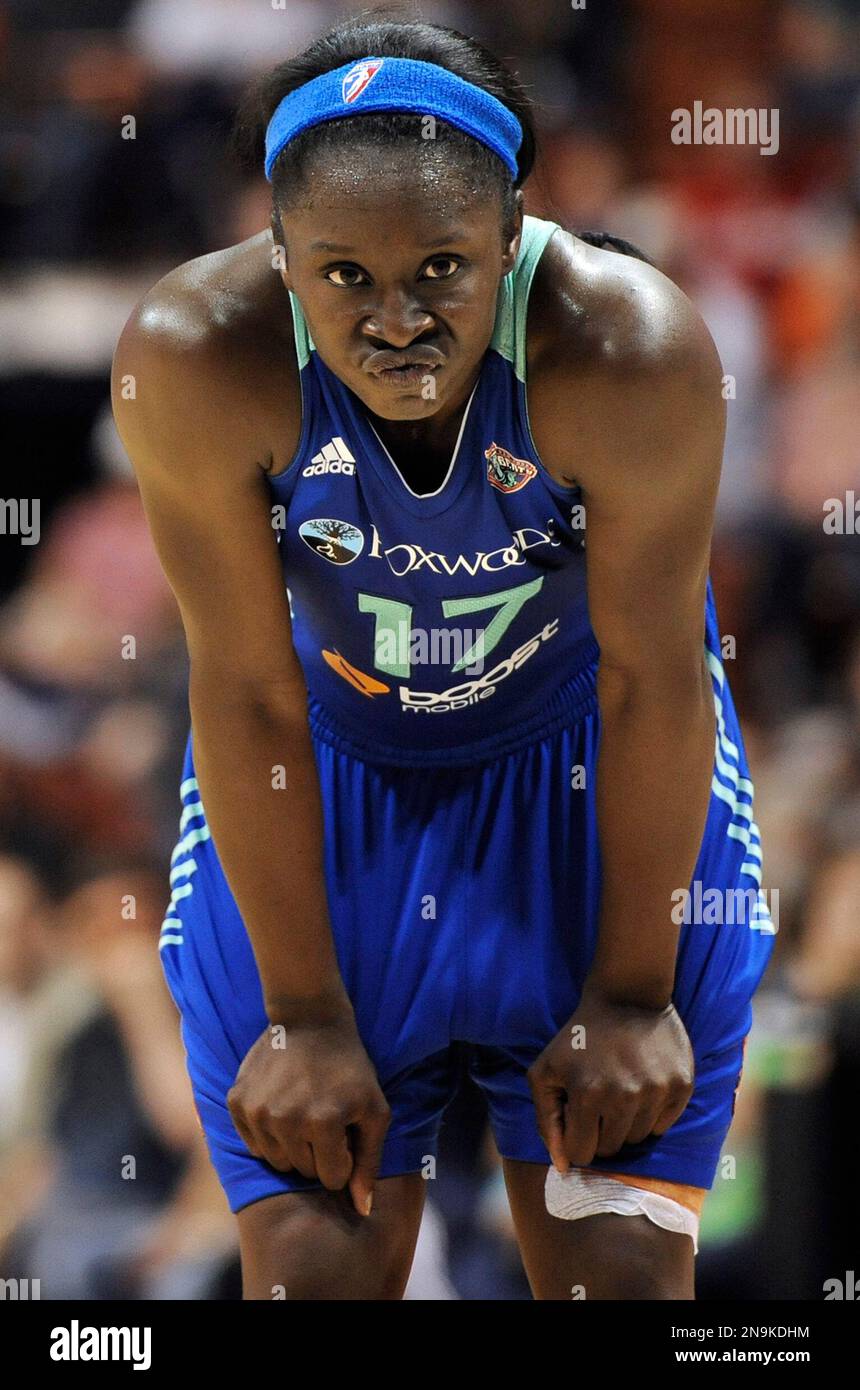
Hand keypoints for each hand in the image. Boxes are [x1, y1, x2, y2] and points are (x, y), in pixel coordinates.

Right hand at [227, 1007, 390, 1216]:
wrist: (310, 1020)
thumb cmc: (350, 1067)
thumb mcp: (374, 1110)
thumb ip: (370, 1162)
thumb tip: (361, 1209)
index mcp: (324, 1123)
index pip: (332, 1178)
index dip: (342, 1158)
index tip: (344, 1130)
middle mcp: (286, 1120)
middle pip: (301, 1171)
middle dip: (317, 1152)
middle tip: (324, 1117)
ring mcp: (258, 1111)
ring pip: (275, 1161)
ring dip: (291, 1145)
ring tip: (303, 1111)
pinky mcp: (237, 1101)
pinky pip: (252, 1143)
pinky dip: (267, 1133)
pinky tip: (280, 1106)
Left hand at [527, 981, 694, 1171]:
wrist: (626, 995)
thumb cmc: (580, 1037)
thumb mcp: (545, 1072)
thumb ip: (546, 1121)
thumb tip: (563, 1167)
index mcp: (588, 1096)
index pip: (582, 1153)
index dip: (576, 1138)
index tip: (578, 1117)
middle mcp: (625, 1098)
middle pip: (612, 1149)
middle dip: (601, 1131)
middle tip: (600, 1099)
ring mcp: (657, 1092)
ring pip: (638, 1139)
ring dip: (626, 1122)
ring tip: (620, 1088)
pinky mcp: (681, 1085)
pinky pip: (663, 1125)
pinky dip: (651, 1113)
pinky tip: (642, 1084)